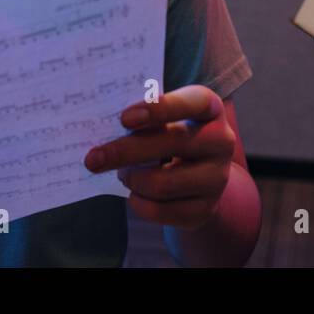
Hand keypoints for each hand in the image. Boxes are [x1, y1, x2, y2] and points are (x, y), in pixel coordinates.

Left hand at [84, 85, 235, 230]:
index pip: (191, 102)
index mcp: (209, 107)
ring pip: (163, 183)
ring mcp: (217, 178)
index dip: (158, 108)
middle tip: (93, 158)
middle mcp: (221, 141)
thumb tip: (100, 127)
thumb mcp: (164, 119)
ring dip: (132, 179)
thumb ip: (143, 117)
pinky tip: (134, 193)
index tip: (124, 118)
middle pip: (172, 143)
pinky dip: (139, 202)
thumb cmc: (171, 135)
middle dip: (125, 151)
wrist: (200, 175)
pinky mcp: (206, 209)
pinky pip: (162, 210)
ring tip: (122, 173)